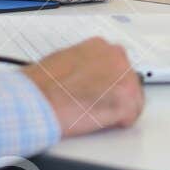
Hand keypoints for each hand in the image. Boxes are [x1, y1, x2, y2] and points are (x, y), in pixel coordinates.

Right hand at [20, 38, 144, 136]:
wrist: (37, 100)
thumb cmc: (40, 85)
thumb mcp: (63, 61)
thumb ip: (83, 66)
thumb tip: (86, 76)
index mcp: (100, 47)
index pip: (117, 66)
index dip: (108, 83)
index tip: (101, 92)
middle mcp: (116, 57)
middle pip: (128, 81)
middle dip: (115, 96)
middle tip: (97, 107)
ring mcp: (124, 76)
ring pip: (133, 99)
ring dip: (118, 110)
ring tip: (95, 115)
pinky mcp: (126, 98)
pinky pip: (131, 116)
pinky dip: (119, 123)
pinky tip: (100, 122)